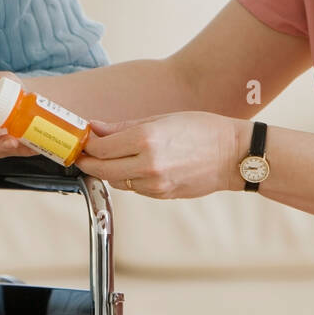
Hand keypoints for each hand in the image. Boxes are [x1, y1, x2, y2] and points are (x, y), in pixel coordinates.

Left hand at [75, 112, 247, 198]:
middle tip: (81, 153)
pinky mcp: (162, 195)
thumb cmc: (202, 130)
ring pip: (116, 181)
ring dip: (107, 170)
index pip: (101, 147)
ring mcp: (155, 184)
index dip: (85, 144)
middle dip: (87, 161)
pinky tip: (133, 165)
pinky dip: (128, 177)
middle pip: (101, 169)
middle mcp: (148, 165)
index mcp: (146, 140)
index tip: (80, 139)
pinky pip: (134, 188)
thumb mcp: (161, 119)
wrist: (233, 155)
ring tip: (107, 157)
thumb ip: (123, 127)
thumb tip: (95, 128)